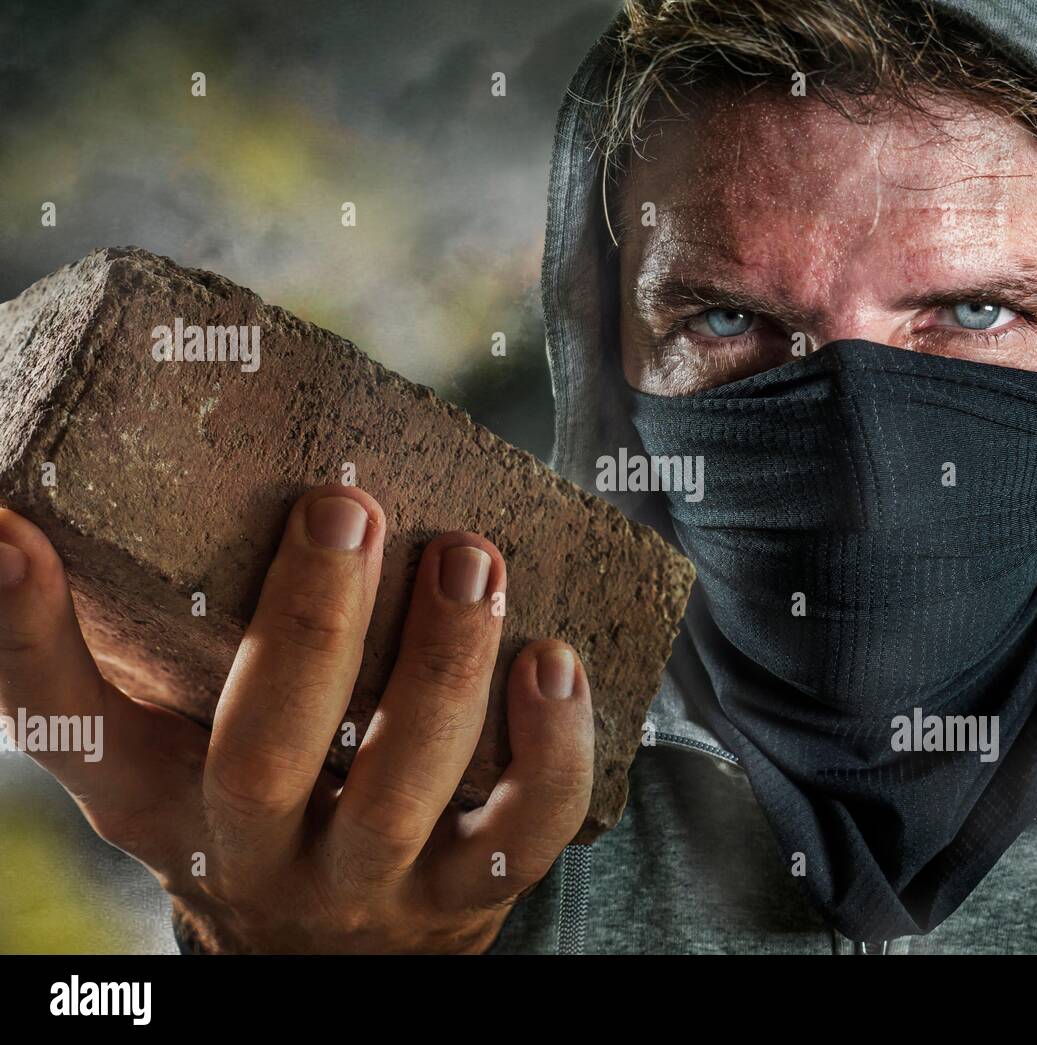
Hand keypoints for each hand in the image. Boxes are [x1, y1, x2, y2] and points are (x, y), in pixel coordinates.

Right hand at [0, 485, 593, 952]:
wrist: (336, 951)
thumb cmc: (247, 811)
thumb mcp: (162, 754)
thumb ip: (109, 658)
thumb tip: (12, 525)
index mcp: (164, 801)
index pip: (73, 729)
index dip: (30, 638)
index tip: (12, 536)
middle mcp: (260, 852)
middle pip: (266, 753)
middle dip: (309, 626)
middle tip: (345, 507)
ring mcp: (374, 881)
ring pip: (406, 786)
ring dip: (443, 668)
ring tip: (470, 560)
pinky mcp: (472, 888)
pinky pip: (526, 827)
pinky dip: (553, 746)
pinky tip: (555, 661)